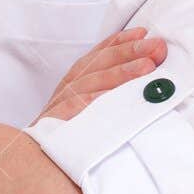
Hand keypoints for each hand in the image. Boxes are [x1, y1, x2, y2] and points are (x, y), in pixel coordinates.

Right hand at [37, 27, 166, 121]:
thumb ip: (114, 92)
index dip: (121, 41)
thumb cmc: (69, 134)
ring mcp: (62, 102)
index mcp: (78, 79)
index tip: (143, 33)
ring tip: (147, 67)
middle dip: (129, 51)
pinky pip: (77, 106)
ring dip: (121, 72)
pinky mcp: (56, 121)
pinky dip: (96, 98)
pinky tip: (115, 94)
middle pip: (100, 62)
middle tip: (156, 46)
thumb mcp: (91, 109)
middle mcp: (70, 85)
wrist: (37, 159)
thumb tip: (149, 78)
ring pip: (93, 80)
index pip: (101, 53)